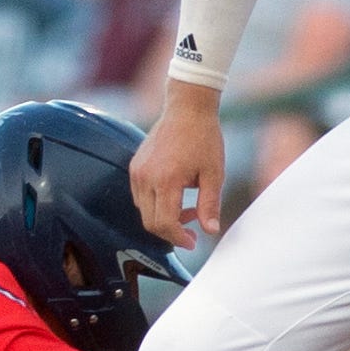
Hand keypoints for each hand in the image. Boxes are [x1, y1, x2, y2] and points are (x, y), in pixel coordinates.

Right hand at [130, 90, 225, 247]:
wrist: (187, 108)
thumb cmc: (204, 138)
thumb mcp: (214, 173)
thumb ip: (209, 204)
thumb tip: (210, 231)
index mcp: (167, 180)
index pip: (165, 223)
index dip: (178, 238)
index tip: (193, 242)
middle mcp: (147, 177)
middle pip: (151, 222)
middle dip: (171, 233)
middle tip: (192, 232)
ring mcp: (138, 172)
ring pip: (144, 211)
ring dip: (164, 218)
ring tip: (187, 210)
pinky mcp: (135, 167)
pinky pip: (141, 197)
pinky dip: (156, 205)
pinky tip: (175, 197)